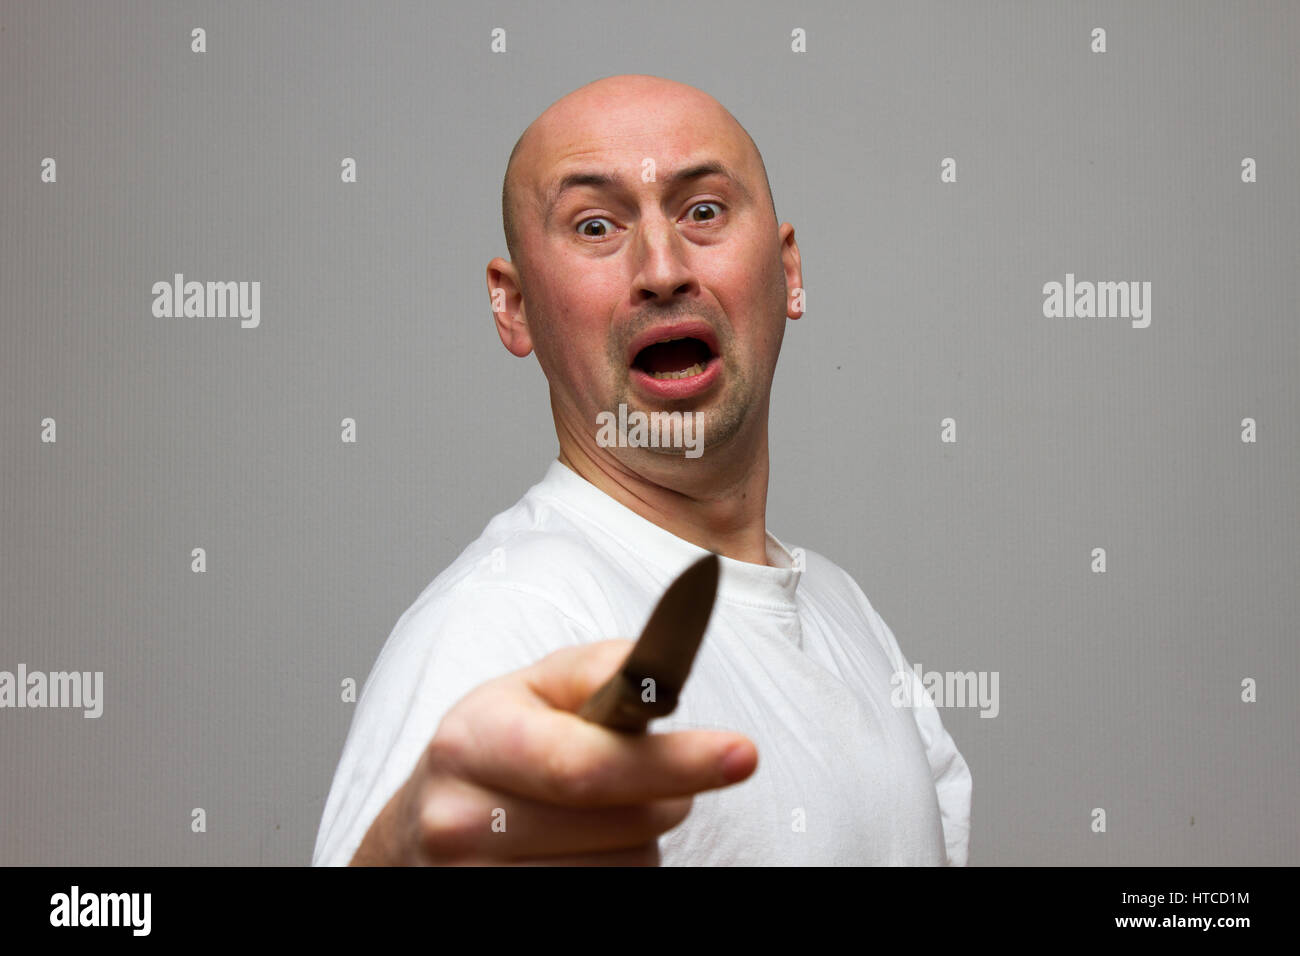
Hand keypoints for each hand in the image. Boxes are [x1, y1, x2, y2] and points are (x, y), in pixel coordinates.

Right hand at [350, 639, 757, 864]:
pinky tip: (583, 849)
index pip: (587, 765)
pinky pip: (607, 899)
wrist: (419, 831)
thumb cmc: (493, 747)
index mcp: (472, 744)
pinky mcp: (495, 920)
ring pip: (627, 869)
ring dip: (638, 840)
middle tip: (653, 773)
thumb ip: (598, 670)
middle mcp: (464, 822)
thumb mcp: (531, 689)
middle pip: (626, 825)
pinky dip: (615, 871)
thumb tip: (660, 672)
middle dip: (666, 793)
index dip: (673, 761)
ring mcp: (477, 884)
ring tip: (594, 813)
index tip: (741, 753)